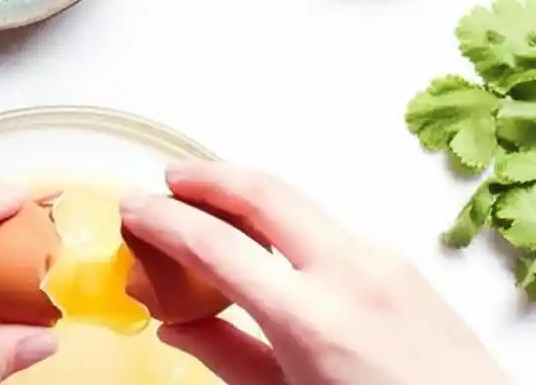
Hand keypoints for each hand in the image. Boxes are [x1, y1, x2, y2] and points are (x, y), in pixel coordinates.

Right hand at [121, 162, 510, 384]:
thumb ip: (228, 358)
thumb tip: (176, 325)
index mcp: (310, 319)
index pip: (216, 245)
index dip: (165, 221)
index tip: (133, 208)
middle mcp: (348, 272)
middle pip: (262, 191)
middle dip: (207, 176)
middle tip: (168, 181)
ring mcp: (382, 259)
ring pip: (298, 203)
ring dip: (246, 195)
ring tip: (208, 209)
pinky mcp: (402, 262)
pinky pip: (329, 227)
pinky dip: (285, 222)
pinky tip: (268, 246)